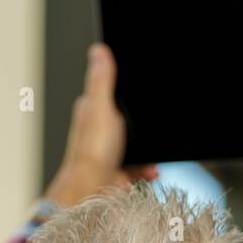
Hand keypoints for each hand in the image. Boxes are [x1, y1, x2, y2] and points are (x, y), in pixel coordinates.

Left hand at [44, 44, 157, 206]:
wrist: (94, 191)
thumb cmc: (92, 153)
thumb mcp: (101, 108)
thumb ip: (102, 81)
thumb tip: (99, 51)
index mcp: (93, 109)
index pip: (112, 91)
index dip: (128, 90)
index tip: (143, 93)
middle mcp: (101, 129)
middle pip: (130, 118)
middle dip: (144, 126)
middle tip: (150, 128)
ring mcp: (111, 150)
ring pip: (139, 143)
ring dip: (149, 151)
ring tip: (151, 156)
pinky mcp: (120, 169)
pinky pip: (142, 165)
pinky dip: (148, 168)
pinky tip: (150, 170)